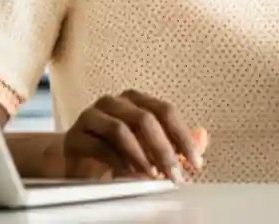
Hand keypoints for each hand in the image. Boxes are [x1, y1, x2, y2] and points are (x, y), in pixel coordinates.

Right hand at [62, 89, 209, 182]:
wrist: (76, 161)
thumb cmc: (116, 150)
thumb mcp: (149, 147)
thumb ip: (176, 142)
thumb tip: (202, 137)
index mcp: (135, 100)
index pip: (165, 111)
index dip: (182, 136)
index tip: (195, 162)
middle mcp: (114, 102)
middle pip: (145, 119)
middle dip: (164, 150)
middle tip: (175, 174)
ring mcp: (92, 116)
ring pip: (120, 129)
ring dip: (141, 156)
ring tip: (152, 176)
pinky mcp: (76, 136)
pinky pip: (99, 146)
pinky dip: (118, 163)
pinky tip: (129, 177)